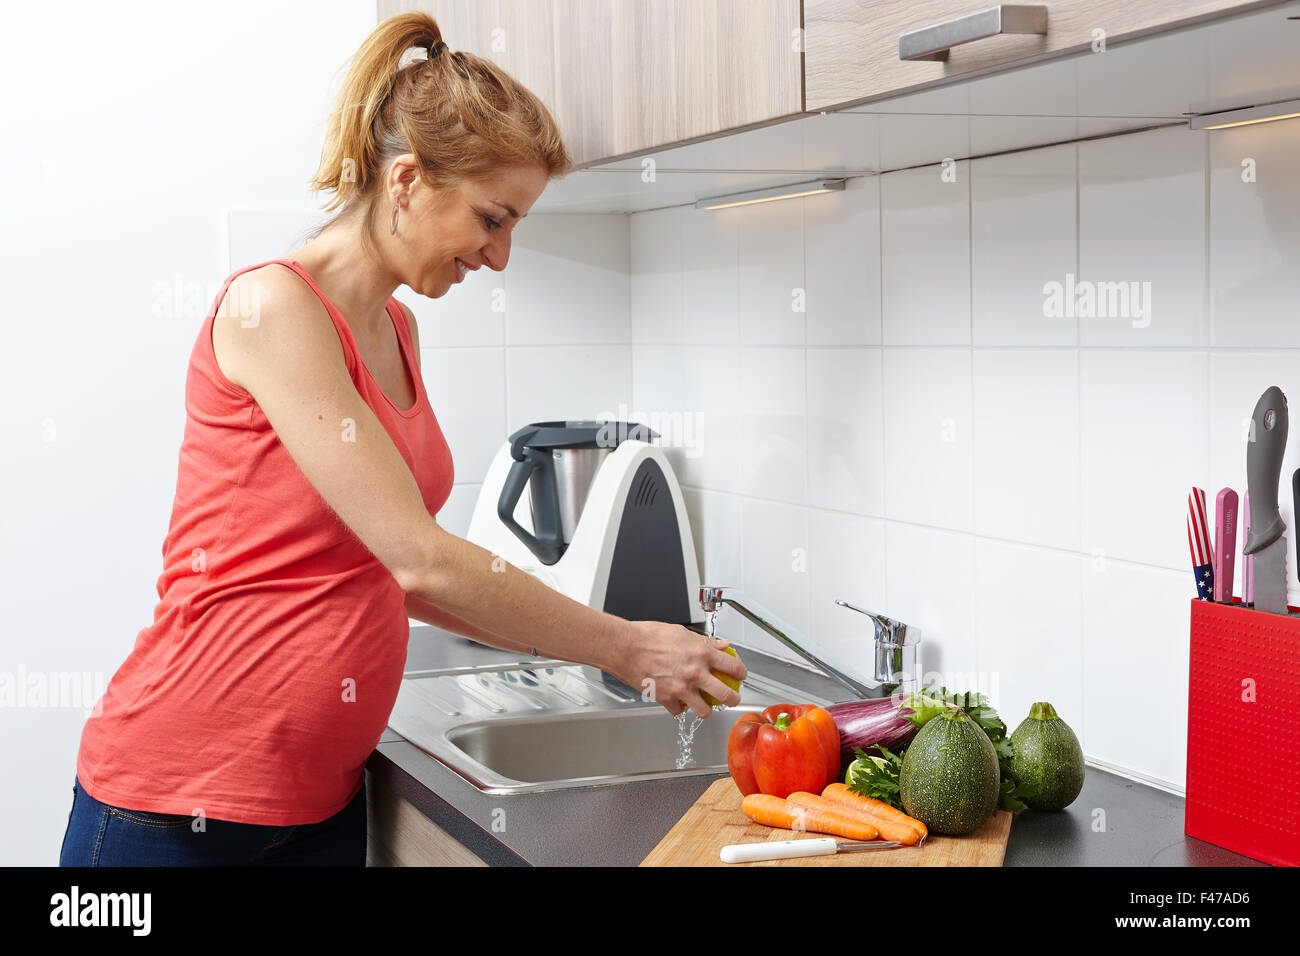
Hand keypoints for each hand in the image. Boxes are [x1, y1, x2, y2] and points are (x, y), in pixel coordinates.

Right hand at [617, 621, 747, 717]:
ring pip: (705, 711)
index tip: (741, 675)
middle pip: (726, 695)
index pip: (733, 666)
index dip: (742, 673)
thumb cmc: (648, 636)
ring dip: (706, 709)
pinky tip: (678, 701)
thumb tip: (721, 644)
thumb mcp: (682, 632)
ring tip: (704, 705)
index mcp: (702, 653)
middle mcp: (695, 673)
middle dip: (733, 699)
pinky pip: (679, 711)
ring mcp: (681, 688)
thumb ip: (704, 642)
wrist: (624, 647)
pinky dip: (679, 708)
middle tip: (732, 698)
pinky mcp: (666, 699)